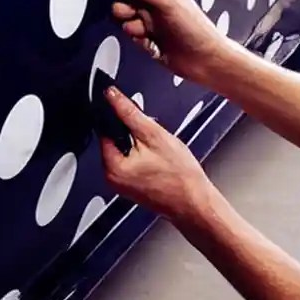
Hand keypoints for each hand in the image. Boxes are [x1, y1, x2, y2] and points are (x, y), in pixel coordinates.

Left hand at [99, 86, 216, 220]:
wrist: (196, 204)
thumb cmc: (181, 177)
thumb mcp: (155, 136)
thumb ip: (129, 113)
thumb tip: (111, 96)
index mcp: (111, 166)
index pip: (104, 128)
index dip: (119, 116)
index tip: (133, 113)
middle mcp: (111, 177)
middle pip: (113, 139)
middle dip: (131, 132)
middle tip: (152, 137)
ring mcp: (121, 183)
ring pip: (123, 150)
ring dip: (138, 143)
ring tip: (158, 151)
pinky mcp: (130, 186)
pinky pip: (130, 162)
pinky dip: (142, 155)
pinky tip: (158, 161)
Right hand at [112, 0, 229, 81]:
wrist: (205, 61)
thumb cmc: (196, 28)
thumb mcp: (168, 1)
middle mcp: (155, 1)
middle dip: (123, 4)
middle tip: (129, 11)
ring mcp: (151, 20)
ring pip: (125, 17)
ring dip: (130, 24)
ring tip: (142, 30)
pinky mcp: (148, 38)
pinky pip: (130, 35)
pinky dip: (137, 39)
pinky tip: (150, 42)